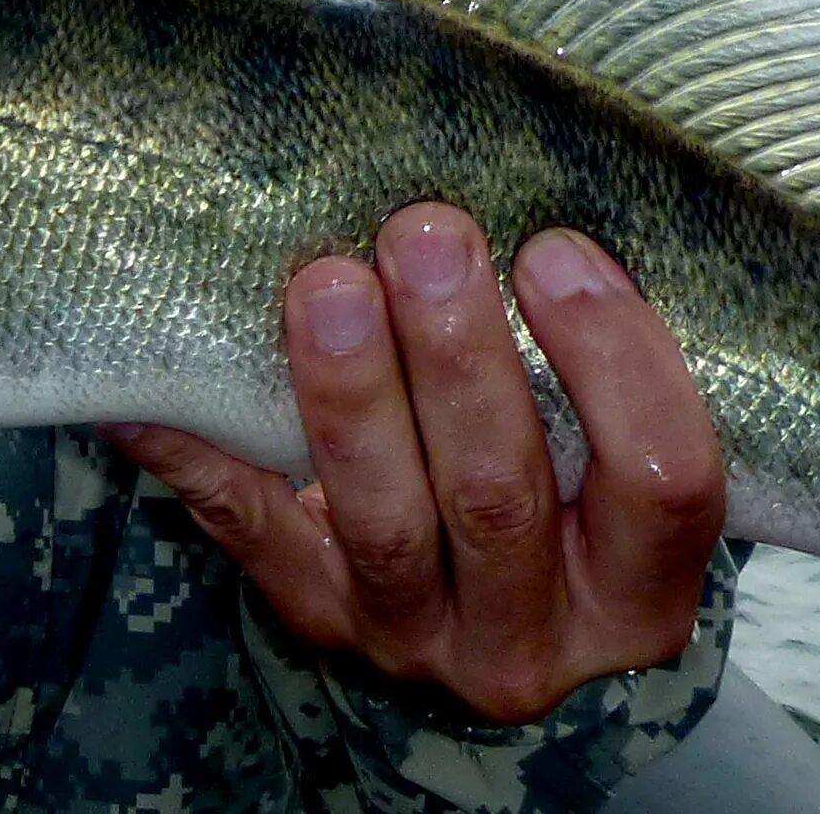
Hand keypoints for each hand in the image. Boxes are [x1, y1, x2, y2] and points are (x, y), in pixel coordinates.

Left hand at [108, 203, 723, 724]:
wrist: (462, 612)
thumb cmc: (552, 484)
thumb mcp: (601, 447)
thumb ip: (585, 357)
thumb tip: (523, 180)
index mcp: (638, 591)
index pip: (664, 487)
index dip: (618, 365)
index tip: (555, 249)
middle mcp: (533, 638)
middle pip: (500, 497)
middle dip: (459, 358)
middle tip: (424, 233)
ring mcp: (416, 639)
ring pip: (382, 522)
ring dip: (349, 393)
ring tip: (325, 283)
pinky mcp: (314, 618)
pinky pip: (247, 526)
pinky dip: (197, 446)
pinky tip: (155, 379)